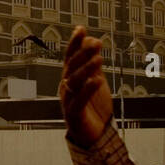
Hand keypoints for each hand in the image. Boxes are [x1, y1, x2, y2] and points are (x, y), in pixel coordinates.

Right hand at [60, 26, 112, 142]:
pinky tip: (96, 81)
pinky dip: (87, 90)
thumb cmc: (93, 106)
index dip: (75, 43)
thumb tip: (92, 39)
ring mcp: (68, 100)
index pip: (70, 57)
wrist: (94, 135)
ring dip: (86, 69)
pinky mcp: (74, 115)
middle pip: (71, 67)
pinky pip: (79, 101)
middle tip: (96, 43)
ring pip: (74, 82)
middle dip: (82, 54)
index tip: (81, 29)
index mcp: (69, 77)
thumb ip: (92, 62)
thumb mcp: (96, 80)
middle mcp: (66, 87)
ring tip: (99, 59)